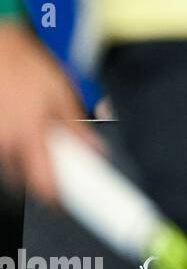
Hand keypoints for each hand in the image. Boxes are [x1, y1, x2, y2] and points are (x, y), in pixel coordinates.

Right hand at [0, 22, 97, 202]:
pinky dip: (11, 147)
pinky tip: (17, 125)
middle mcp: (5, 142)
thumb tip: (95, 152)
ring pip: (10, 166)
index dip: (59, 198)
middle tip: (55, 156)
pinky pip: (1, 152)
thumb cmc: (26, 66)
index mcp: (29, 135)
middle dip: (42, 173)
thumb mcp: (63, 95)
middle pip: (25, 180)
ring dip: (25, 159)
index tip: (69, 201)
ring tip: (33, 130)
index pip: (45, 185)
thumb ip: (78, 129)